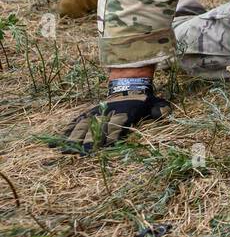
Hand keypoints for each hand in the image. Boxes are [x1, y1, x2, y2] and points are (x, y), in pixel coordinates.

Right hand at [57, 88, 171, 153]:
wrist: (129, 84)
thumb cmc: (143, 100)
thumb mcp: (154, 103)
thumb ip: (159, 109)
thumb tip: (166, 113)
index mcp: (124, 114)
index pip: (115, 127)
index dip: (106, 137)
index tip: (100, 146)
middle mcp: (108, 114)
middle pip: (95, 129)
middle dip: (85, 141)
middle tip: (76, 153)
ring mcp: (96, 113)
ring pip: (82, 126)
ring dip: (72, 137)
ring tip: (61, 149)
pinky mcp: (89, 112)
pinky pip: (76, 121)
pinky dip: (67, 130)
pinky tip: (57, 139)